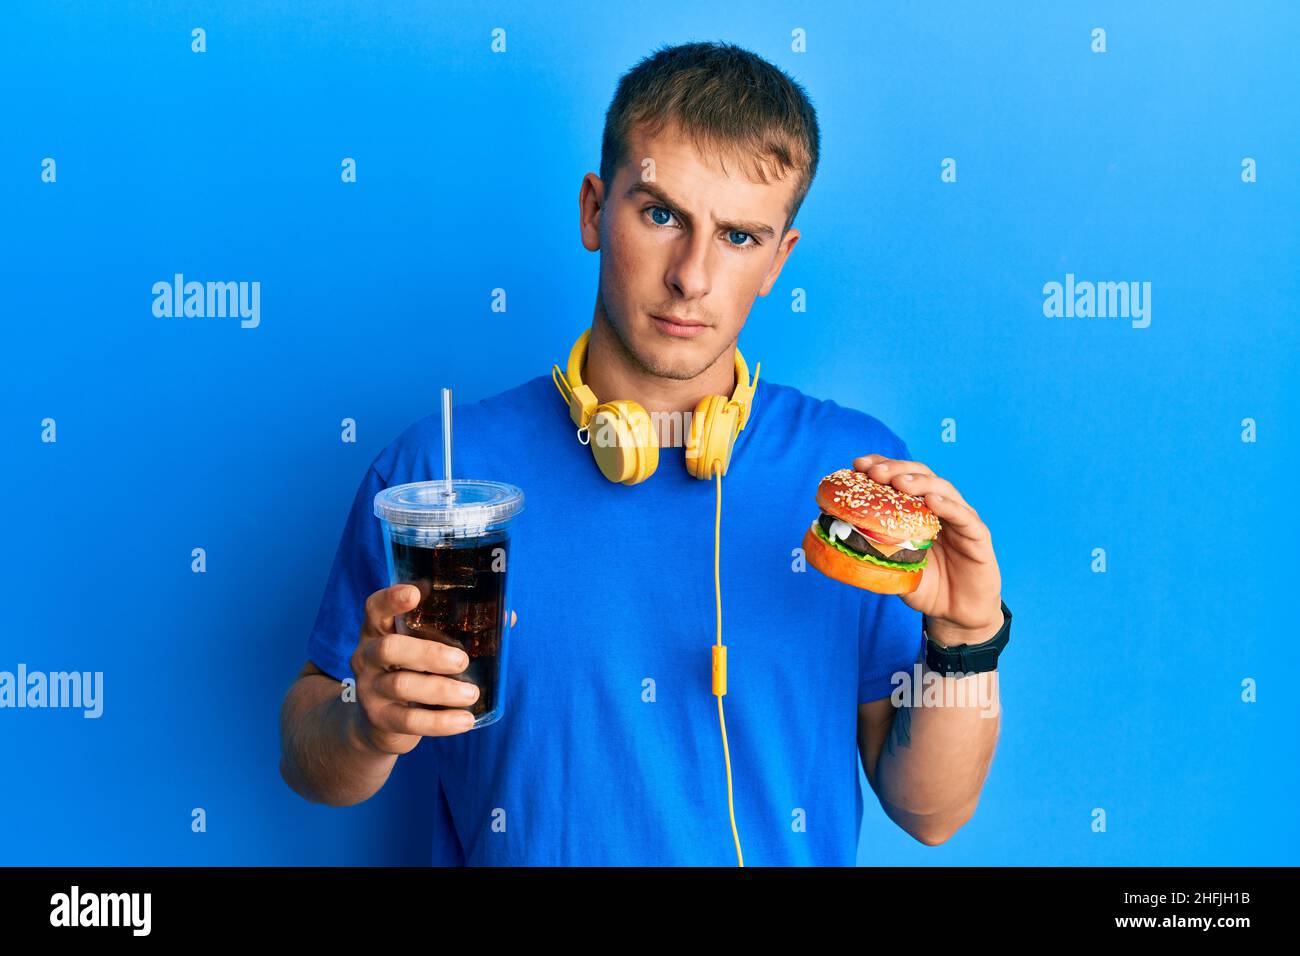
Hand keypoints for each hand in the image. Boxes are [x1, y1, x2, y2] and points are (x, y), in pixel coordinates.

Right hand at [348, 584, 481, 753]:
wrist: (381, 723)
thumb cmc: (414, 671)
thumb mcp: (425, 648)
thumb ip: (457, 631)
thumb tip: (507, 617)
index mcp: (379, 629)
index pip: (375, 607)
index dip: (392, 598)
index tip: (415, 593)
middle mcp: (367, 655)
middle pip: (389, 648)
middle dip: (428, 653)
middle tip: (462, 661)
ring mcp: (370, 688)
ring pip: (401, 685)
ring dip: (442, 689)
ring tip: (472, 693)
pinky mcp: (380, 719)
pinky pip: (409, 720)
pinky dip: (441, 722)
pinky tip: (465, 721)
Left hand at [854, 454, 1002, 645]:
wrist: (956, 615)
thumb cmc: (926, 587)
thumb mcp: (894, 568)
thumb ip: (874, 553)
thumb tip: (836, 544)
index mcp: (920, 510)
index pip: (901, 478)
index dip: (881, 466)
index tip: (858, 464)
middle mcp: (941, 508)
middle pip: (921, 476)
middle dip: (896, 470)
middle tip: (874, 472)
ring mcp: (962, 521)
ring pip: (944, 491)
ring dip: (920, 482)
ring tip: (900, 482)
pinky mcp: (979, 538)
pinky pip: (965, 518)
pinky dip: (950, 507)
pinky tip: (933, 501)